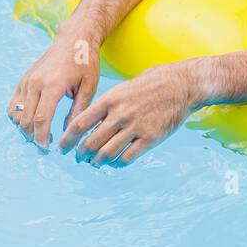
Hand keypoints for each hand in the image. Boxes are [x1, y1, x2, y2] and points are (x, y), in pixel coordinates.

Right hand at [8, 29, 100, 149]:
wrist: (74, 39)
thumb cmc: (86, 62)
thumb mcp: (89, 86)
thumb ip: (78, 110)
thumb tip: (70, 132)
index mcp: (53, 85)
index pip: (41, 119)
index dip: (42, 137)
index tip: (47, 148)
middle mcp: (35, 83)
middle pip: (26, 119)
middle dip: (33, 136)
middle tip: (45, 146)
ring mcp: (26, 81)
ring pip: (16, 113)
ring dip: (24, 128)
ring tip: (39, 134)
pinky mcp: (23, 80)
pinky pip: (14, 104)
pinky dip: (19, 117)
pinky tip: (32, 122)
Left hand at [60, 60, 208, 166]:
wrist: (183, 84)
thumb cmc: (153, 83)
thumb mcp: (124, 88)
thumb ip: (108, 105)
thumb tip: (90, 122)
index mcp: (110, 100)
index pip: (79, 124)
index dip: (67, 140)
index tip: (62, 148)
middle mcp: (120, 114)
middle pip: (90, 142)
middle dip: (81, 154)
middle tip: (80, 158)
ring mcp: (136, 127)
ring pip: (107, 153)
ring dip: (98, 161)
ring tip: (96, 162)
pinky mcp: (151, 138)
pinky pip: (128, 157)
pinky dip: (118, 163)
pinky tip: (116, 162)